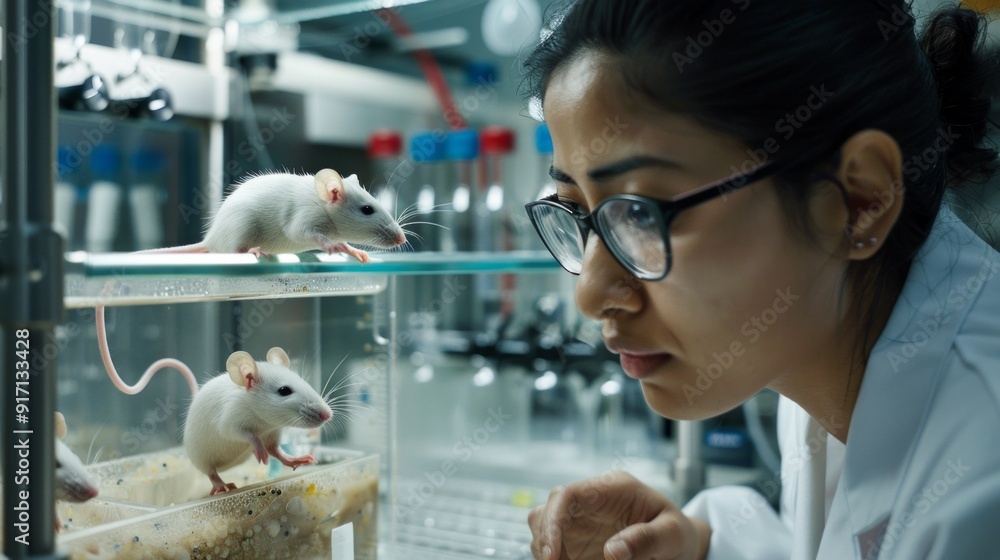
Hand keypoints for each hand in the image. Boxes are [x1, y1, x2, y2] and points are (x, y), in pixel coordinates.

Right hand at [528, 470, 709, 559]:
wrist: (678, 544)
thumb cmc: (677, 533)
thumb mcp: (672, 534)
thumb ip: (646, 539)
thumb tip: (612, 552)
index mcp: (612, 488)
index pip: (567, 494)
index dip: (552, 520)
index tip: (551, 552)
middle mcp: (590, 500)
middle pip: (548, 509)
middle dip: (544, 538)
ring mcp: (581, 519)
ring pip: (543, 525)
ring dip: (545, 547)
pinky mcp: (577, 538)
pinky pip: (553, 545)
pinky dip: (554, 556)